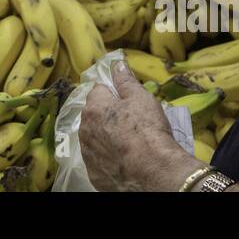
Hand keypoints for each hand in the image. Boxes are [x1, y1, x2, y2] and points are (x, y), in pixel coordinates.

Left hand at [80, 60, 200, 191]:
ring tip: (128, 143)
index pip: (99, 90)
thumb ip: (125, 80)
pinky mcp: (94, 174)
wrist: (153, 171)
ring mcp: (88, 154)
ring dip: (105, 138)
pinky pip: (99, 161)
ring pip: (95, 139)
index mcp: (93, 107)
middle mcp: (84, 129)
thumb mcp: (141, 98)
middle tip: (131, 123)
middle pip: (94, 115)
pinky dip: (108, 159)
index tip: (128, 102)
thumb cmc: (147, 129)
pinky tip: (123, 160)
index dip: (114, 94)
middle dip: (108, 116)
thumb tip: (117, 64)